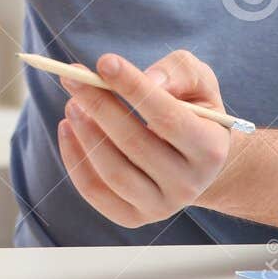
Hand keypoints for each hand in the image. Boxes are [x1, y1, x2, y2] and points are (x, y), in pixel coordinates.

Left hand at [56, 49, 232, 227]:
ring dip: (85, 133)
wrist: (195, 161)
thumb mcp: (197, 83)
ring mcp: (161, 205)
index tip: (104, 61)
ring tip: (72, 102)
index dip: (134, 88)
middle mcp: (189, 183)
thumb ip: (178, 73)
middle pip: (135, 144)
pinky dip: (74, 159)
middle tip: (73, 76)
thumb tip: (147, 80)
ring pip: (113, 172)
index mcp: (210, 148)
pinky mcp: (133, 217)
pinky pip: (96, 192)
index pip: (168, 117)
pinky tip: (67, 128)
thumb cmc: (192, 111)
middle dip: (99, 105)